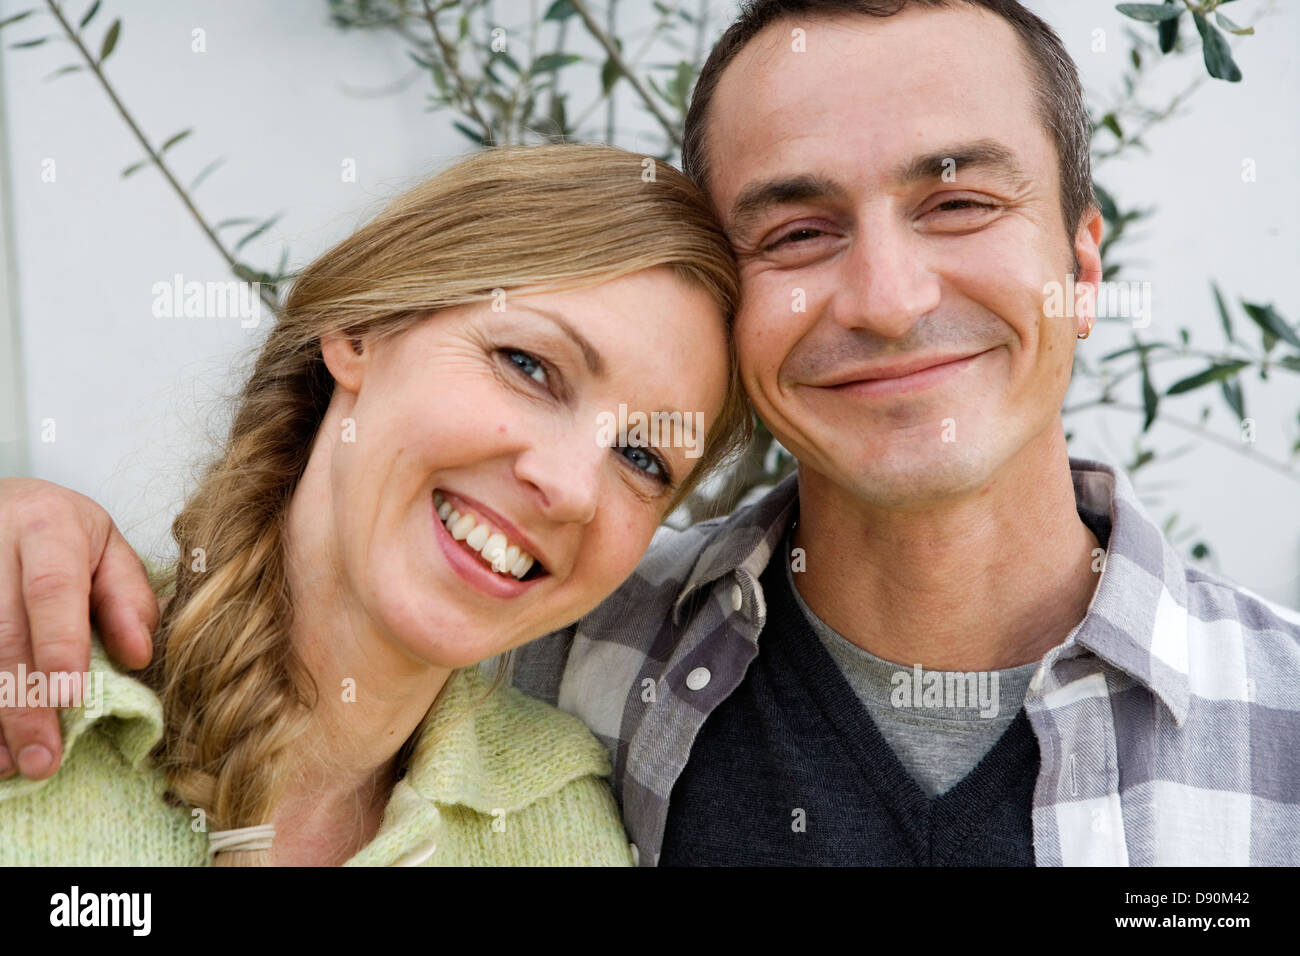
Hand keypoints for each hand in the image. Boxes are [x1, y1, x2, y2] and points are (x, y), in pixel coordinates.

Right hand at [0, 479, 156, 779]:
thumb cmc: (63, 534)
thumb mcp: (107, 548)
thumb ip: (127, 598)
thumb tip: (138, 655)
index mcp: (48, 524)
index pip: (51, 589)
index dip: (58, 644)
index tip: (69, 698)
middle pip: (0, 630)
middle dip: (21, 701)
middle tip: (43, 758)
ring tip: (12, 762)